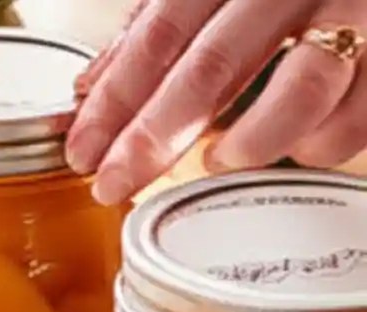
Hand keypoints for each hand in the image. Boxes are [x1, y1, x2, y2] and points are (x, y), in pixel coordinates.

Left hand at [67, 0, 366, 204]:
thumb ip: (158, 27)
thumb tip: (91, 86)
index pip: (160, 33)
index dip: (116, 97)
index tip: (82, 150)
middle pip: (213, 65)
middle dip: (154, 136)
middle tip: (113, 184)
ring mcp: (357, 11)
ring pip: (302, 87)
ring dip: (249, 140)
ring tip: (217, 161)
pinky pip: (361, 110)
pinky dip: (323, 142)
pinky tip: (298, 149)